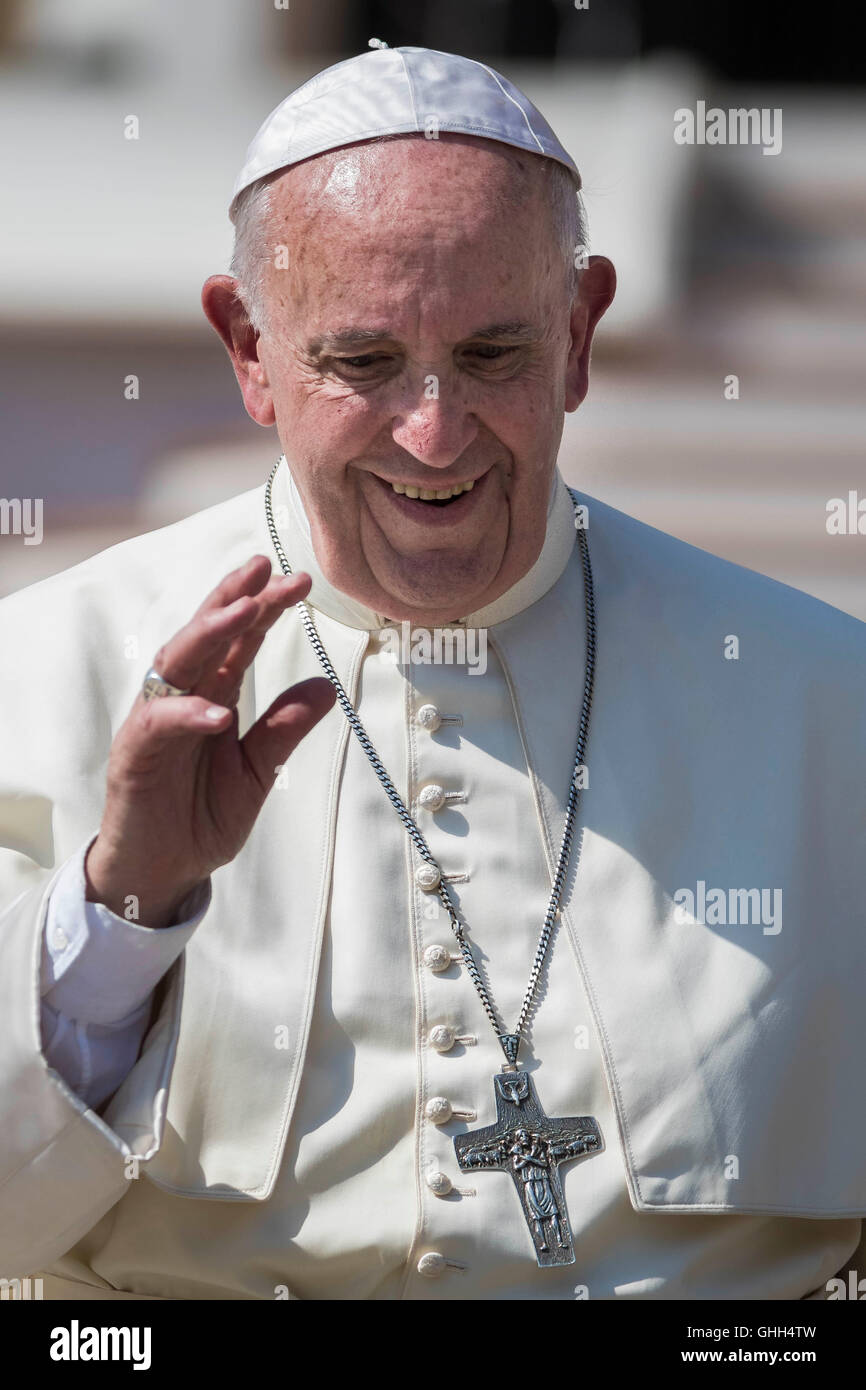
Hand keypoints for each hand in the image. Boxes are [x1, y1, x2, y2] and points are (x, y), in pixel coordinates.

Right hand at [84, 555, 335, 927]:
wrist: (163, 871)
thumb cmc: (201, 817)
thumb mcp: (256, 773)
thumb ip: (283, 731)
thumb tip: (327, 687)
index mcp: (211, 695)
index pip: (238, 641)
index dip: (264, 608)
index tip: (298, 581)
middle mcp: (180, 698)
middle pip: (205, 635)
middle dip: (235, 599)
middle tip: (267, 567)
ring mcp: (154, 723)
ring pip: (176, 663)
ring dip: (209, 634)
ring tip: (245, 611)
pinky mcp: (133, 756)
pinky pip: (158, 726)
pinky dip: (187, 715)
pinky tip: (219, 712)